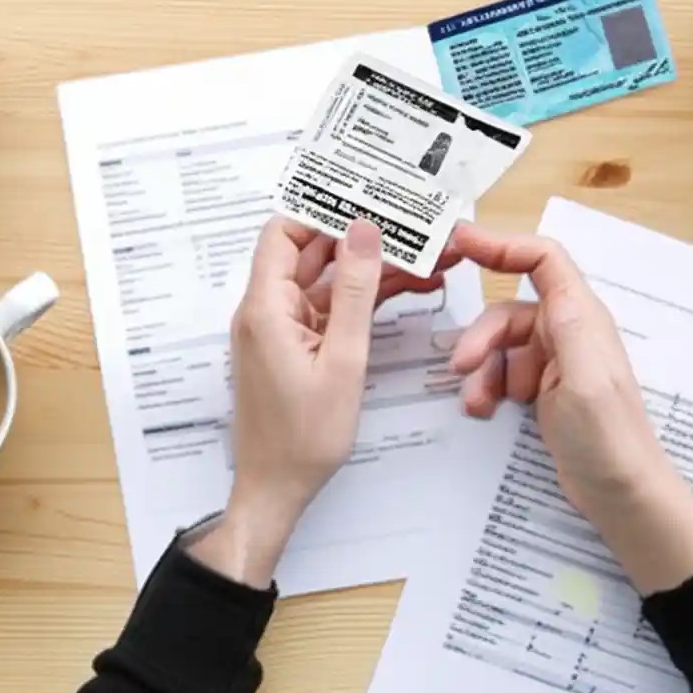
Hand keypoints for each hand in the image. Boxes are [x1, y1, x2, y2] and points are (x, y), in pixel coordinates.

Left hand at [190, 216, 452, 587]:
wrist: (277, 489)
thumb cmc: (302, 438)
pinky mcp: (298, 348)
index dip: (323, 212)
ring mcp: (283, 330)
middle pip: (312, 253)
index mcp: (265, 309)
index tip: (368, 203)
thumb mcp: (341, 361)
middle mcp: (267, 312)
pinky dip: (364, 300)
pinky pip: (331, 310)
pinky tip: (408, 290)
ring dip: (372, 270)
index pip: (285, 233)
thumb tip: (363, 232)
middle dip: (361, 237)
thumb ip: (354, 294)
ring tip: (426, 258)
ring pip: (328, 281)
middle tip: (411, 226)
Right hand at [448, 223, 668, 506]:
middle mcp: (569, 331)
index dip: (501, 243)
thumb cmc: (609, 439)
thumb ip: (563, 323)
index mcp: (582, 318)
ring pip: (500, 345)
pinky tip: (485, 411)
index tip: (459, 241)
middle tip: (462, 366)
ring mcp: (556, 362)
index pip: (543, 259)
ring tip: (477, 403)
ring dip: (482, 370)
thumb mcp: (585, 379)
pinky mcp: (544, 390)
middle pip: (508, 310)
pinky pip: (503, 373)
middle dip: (480, 336)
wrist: (620, 495)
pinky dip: (487, 388)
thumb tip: (540, 273)